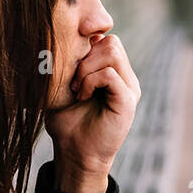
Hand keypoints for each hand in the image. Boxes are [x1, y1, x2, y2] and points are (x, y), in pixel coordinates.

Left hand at [45, 34, 140, 192]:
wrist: (75, 155)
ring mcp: (129, 89)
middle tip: (71, 81)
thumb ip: (70, 63)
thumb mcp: (63, 87)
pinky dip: (91, 81)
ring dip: (87, 68)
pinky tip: (81, 96)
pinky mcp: (127, 102)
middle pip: (111, 41)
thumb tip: (64, 36)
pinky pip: (110, 74)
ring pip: (112, 51)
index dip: (84, 46)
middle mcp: (125, 78)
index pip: (105, 39)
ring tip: (76, 89)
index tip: (67, 67)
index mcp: (113, 72)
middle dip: (85, 56)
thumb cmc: (67, 123)